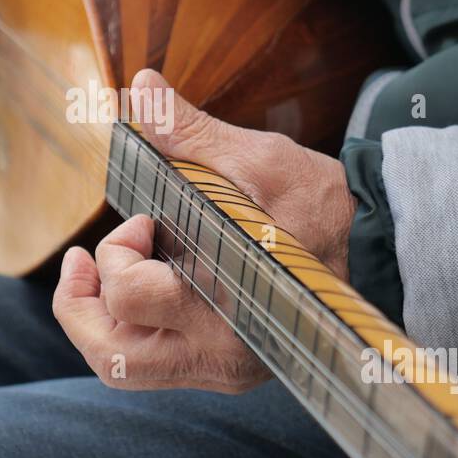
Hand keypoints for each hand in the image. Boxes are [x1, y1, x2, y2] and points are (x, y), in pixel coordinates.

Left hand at [53, 69, 357, 393]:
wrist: (378, 249)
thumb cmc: (320, 203)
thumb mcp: (258, 159)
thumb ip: (190, 132)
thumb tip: (141, 87)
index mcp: (227, 301)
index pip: (130, 297)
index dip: (115, 253)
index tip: (139, 219)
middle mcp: (222, 351)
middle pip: (111, 354)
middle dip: (80, 301)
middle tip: (86, 258)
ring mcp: (224, 367)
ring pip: (124, 368)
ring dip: (94, 321)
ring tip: (99, 271)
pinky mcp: (228, 369)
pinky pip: (152, 365)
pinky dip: (127, 326)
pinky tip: (139, 281)